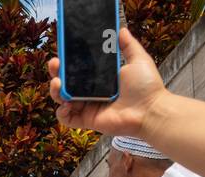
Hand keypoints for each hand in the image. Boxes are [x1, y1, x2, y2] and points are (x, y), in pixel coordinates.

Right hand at [48, 29, 168, 137]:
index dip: (68, 62)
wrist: (149, 109)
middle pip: (66, 83)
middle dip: (57, 73)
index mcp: (100, 78)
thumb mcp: (138, 59)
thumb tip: (121, 29)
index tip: (63, 53)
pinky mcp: (86, 120)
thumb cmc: (146, 86)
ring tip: (58, 84)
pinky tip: (66, 104)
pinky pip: (66, 119)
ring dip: (55, 91)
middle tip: (55, 64)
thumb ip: (128, 45)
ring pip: (62, 99)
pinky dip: (61, 112)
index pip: (78, 69)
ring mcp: (87, 107)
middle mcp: (91, 92)